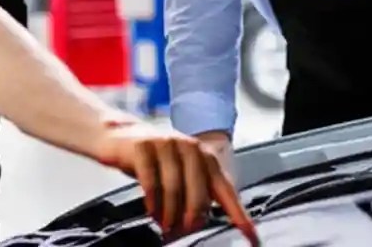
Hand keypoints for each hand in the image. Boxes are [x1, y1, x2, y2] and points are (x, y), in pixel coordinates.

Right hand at [95, 120, 258, 243]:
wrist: (119, 135)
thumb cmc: (154, 159)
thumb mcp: (181, 172)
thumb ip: (197, 192)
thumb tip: (203, 223)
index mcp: (205, 157)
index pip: (227, 190)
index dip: (240, 216)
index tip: (251, 237)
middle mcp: (190, 148)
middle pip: (200, 194)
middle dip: (192, 220)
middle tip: (182, 233)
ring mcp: (166, 144)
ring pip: (175, 190)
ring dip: (169, 215)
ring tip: (165, 226)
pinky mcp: (143, 147)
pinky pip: (151, 182)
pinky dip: (152, 202)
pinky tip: (151, 211)